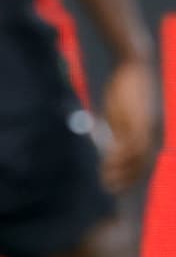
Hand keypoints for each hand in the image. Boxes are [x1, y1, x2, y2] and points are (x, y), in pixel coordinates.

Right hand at [98, 57, 158, 191]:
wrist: (133, 67)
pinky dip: (119, 158)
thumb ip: (117, 129)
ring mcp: (144, 128)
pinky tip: (106, 164)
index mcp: (148, 131)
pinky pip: (130, 147)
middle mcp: (151, 132)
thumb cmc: (126, 86)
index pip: (143, 160)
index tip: (118, 185)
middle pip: (142, 164)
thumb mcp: (120, 111)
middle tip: (110, 189)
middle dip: (126, 179)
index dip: (132, 175)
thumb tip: (107, 144)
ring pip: (136, 159)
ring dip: (120, 172)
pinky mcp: (137, 122)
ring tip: (105, 181)